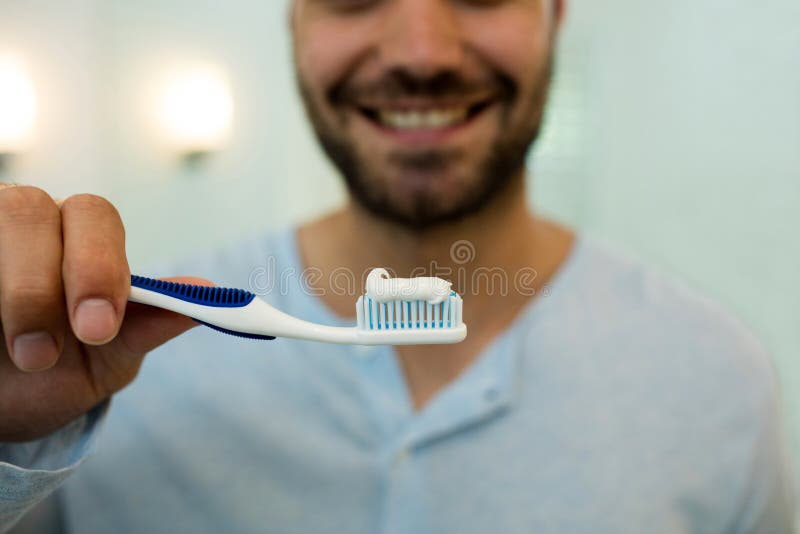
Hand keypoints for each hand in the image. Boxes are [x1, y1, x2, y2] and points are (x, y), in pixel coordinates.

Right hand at [0, 185, 204, 441]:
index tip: (98, 330)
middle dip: (36, 284)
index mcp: (78, 236)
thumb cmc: (55, 373)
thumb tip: (205, 291)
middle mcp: (25, 222)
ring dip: (8, 291)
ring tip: (18, 358)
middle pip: (27, 210)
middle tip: (41, 354)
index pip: (94, 215)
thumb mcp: (105, 360)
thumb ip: (147, 325)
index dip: (96, 264)